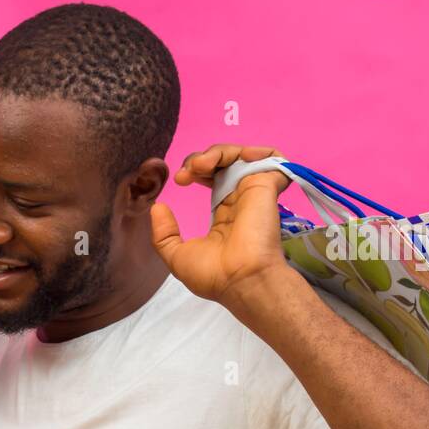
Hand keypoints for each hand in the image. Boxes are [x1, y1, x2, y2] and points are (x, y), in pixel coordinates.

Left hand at [150, 144, 294, 308]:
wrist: (241, 279)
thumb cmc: (213, 273)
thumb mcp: (177, 256)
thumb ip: (164, 233)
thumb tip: (158, 207)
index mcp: (224, 213)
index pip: (211, 179)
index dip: (194, 171)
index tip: (180, 180)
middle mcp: (241, 198)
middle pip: (224, 163)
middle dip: (201, 158)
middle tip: (188, 171)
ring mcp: (255, 190)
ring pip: (241, 154)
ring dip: (218, 152)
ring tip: (201, 165)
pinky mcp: (268, 184)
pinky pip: (271, 155)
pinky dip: (255, 149)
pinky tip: (236, 158)